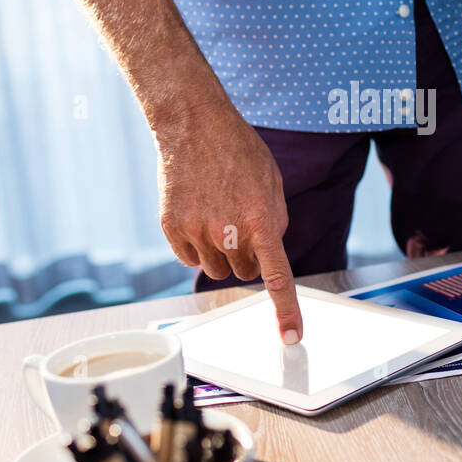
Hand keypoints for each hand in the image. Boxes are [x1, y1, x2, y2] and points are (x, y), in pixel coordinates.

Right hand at [155, 95, 301, 342]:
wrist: (193, 124)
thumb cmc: (239, 150)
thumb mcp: (271, 182)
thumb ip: (275, 220)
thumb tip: (269, 253)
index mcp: (260, 220)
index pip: (276, 278)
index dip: (286, 310)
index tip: (290, 337)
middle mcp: (228, 232)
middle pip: (243, 272)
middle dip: (247, 254)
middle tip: (240, 221)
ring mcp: (196, 231)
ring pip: (216, 268)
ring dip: (220, 251)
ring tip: (217, 212)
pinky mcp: (171, 228)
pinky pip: (188, 257)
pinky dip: (195, 245)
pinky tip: (196, 213)